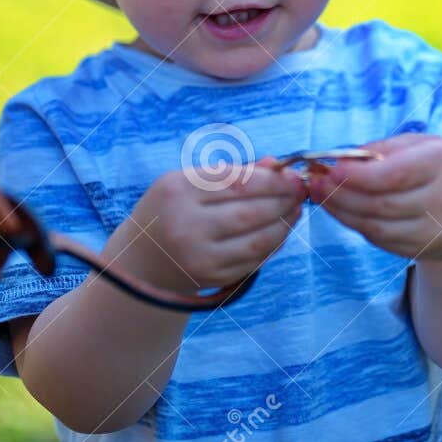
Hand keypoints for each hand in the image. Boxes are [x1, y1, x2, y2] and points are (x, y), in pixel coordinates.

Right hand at [105, 157, 306, 292]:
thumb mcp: (187, 183)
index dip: (271, 179)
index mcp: (178, 191)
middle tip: (300, 191)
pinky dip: (274, 244)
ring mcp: (199, 256)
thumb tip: (276, 164)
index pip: (236, 182)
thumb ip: (230, 173)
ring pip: (257, 239)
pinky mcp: (212, 277)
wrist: (141, 262)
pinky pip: (254, 260)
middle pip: (250, 211)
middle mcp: (185, 225)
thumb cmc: (169, 212)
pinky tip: (282, 231)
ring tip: (296, 209)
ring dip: (284, 223)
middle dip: (283, 200)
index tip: (292, 175)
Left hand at [303, 133, 441, 261]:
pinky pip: (380, 240)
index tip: (331, 168)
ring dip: (341, 212)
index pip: (395, 175)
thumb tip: (341, 159)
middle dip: (340, 194)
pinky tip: (342, 210)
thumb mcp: (423, 145)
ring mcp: (435, 232)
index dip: (357, 175)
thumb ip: (385, 150)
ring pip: (376, 226)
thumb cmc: (441, 167)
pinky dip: (356, 225)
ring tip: (321, 194)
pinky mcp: (424, 251)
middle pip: (380, 204)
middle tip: (315, 181)